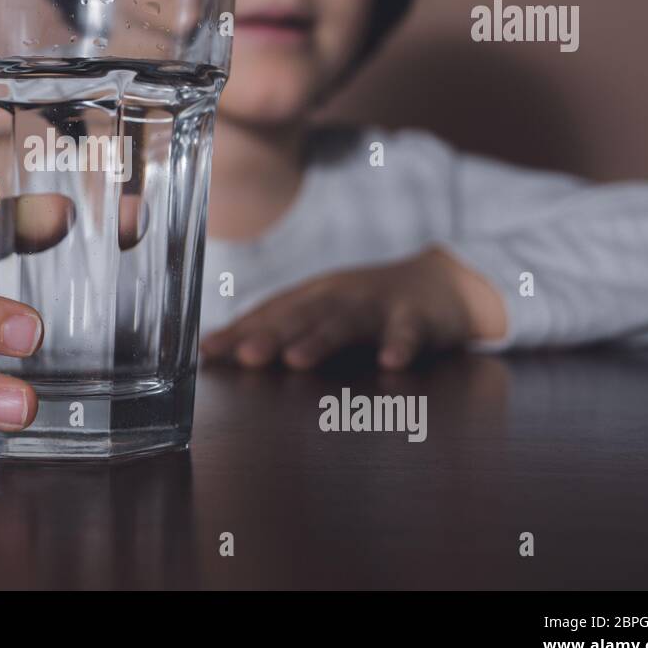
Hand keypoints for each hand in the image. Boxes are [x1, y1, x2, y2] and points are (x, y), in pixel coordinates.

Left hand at [199, 248, 506, 370]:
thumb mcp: (320, 311)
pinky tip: (390, 364)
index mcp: (312, 296)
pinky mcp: (417, 318)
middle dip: (271, 335)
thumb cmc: (366, 306)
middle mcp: (339, 296)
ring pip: (347, 322)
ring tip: (296, 361)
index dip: (238, 332)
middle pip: (301, 315)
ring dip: (321, 340)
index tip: (206, 354)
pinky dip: (400, 346)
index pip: (269, 314)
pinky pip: (409, 333)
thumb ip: (273, 328)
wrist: (441, 284)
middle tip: (244, 356)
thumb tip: (211, 347)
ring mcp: (378, 305)